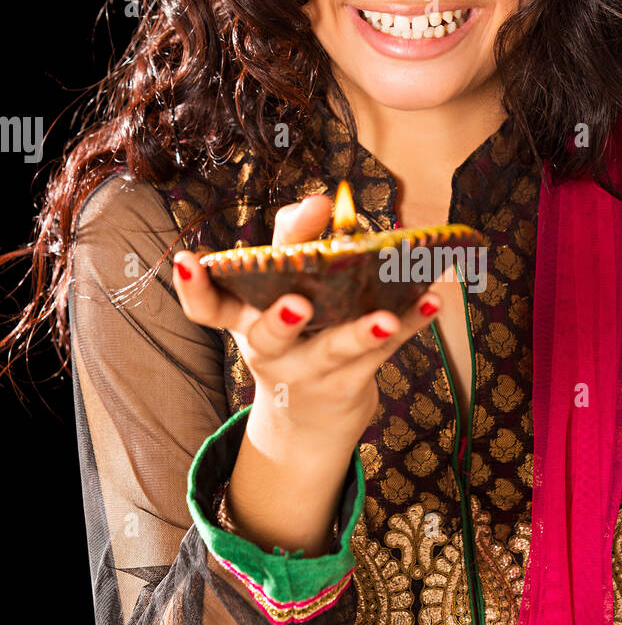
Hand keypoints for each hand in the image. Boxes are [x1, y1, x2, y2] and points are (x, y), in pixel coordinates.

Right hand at [171, 195, 441, 442]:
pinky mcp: (348, 384)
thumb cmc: (294, 335)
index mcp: (243, 321)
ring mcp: (309, 372)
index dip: (192, 286)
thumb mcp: (276, 293)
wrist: (308, 423)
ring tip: (386, 316)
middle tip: (297, 304)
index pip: (207, 308)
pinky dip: (410, 324)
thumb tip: (319, 201)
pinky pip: (382, 354)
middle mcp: (269, 350)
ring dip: (362, 332)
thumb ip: (290, 242)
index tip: (186, 260)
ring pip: (335, 352)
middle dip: (281, 321)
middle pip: (269, 338)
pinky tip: (433, 299)